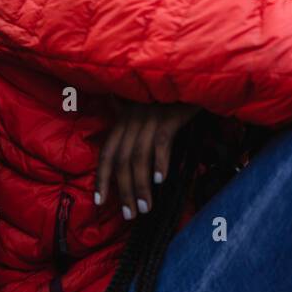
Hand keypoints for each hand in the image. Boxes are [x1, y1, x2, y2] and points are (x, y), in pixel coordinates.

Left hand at [96, 98, 200, 220]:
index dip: (102, 177)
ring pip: (138, 157)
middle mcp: (132, 119)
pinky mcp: (169, 117)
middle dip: (122, 190)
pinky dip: (159, 163)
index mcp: (124, 119)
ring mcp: (149, 117)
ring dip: (140, 185)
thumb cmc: (171, 99)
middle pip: (121, 160)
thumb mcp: (148, 112)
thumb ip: (139, 133)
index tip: (100, 201)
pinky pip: (161, 143)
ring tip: (146, 208)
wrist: (191, 77)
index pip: (107, 152)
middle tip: (129, 214)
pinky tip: (161, 181)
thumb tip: (138, 166)